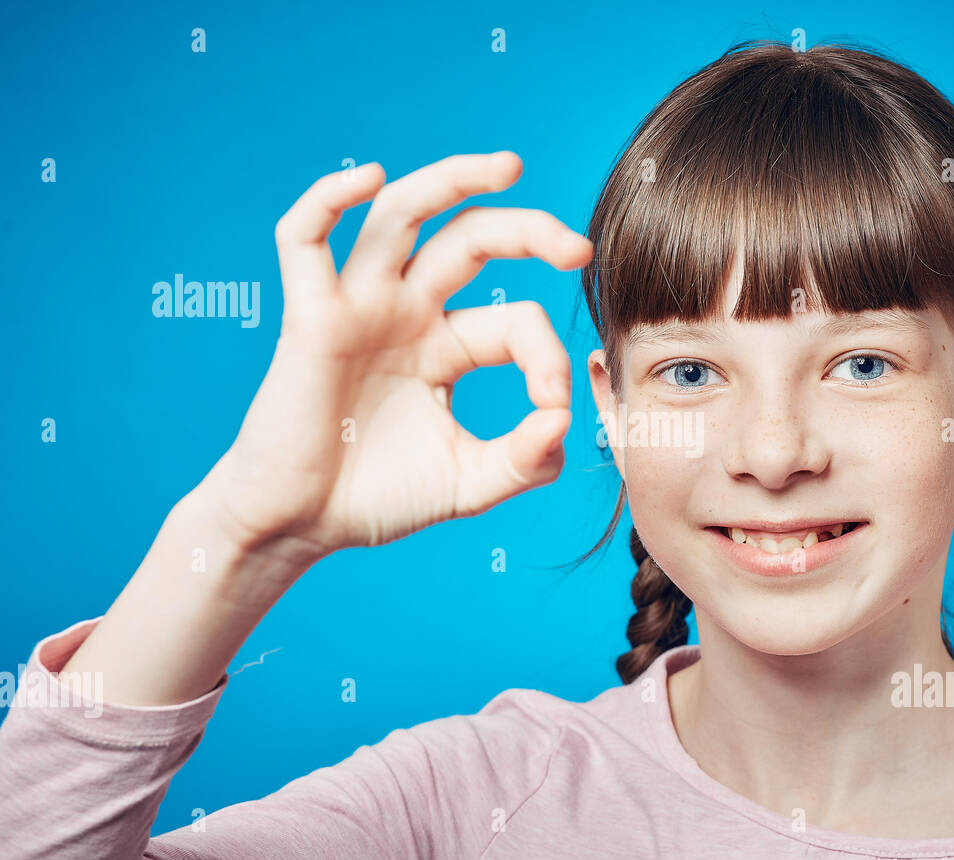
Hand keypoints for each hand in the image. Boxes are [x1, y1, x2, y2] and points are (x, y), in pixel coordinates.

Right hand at [203, 152, 592, 557]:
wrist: (302, 526)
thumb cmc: (380, 498)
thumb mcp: (469, 482)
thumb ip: (524, 460)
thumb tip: (563, 421)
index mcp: (448, 346)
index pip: (516, 320)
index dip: (547, 357)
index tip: (554, 408)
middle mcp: (408, 313)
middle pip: (471, 240)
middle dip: (528, 232)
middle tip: (578, 250)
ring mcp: (359, 307)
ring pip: (402, 215)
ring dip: (452, 180)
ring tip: (509, 166)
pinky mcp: (309, 317)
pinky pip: (305, 239)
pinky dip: (327, 199)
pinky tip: (369, 177)